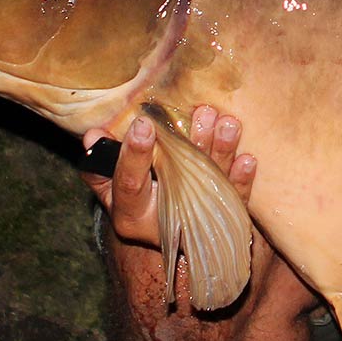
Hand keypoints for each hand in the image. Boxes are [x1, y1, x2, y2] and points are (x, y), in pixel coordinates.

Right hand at [81, 104, 256, 248]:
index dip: (135, 154)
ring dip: (221, 151)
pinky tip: (248, 159)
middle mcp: (164, 218)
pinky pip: (235, 199)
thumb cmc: (136, 193)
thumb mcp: (111, 184)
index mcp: (130, 212)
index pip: (130, 183)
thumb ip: (99, 162)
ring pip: (210, 184)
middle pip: (177, 182)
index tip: (144, 123)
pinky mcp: (224, 217)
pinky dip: (241, 179)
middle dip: (190, 146)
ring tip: (228, 124)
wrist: (169, 227)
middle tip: (201, 113)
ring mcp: (196, 219)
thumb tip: (92, 135)